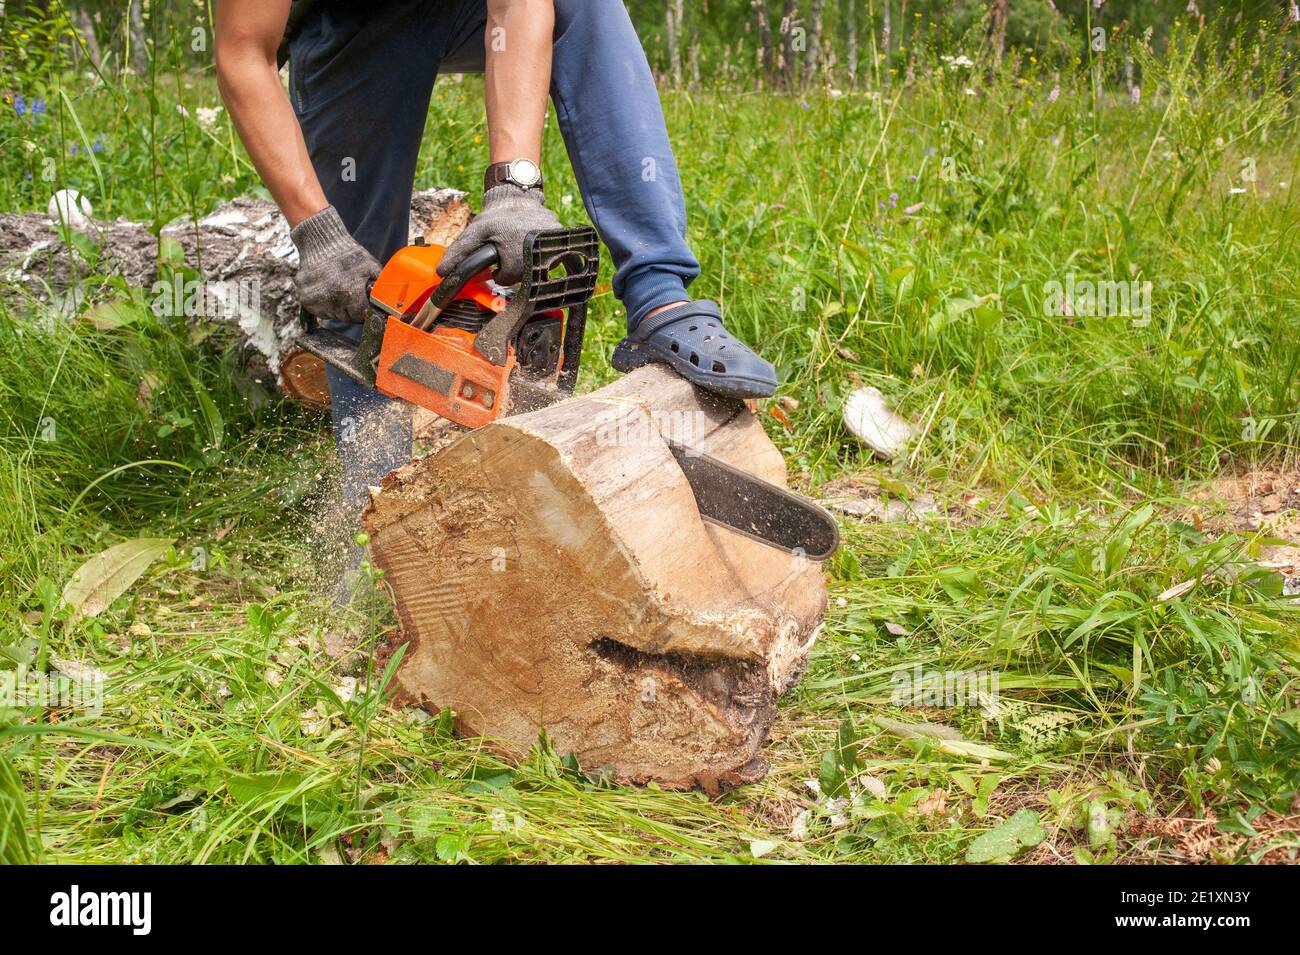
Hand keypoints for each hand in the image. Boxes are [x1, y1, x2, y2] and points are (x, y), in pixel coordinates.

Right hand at [290, 206, 379, 323]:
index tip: (365, 306)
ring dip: (338, 308)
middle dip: (352, 310)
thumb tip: (390, 302)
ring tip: (340, 290)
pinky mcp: (304, 298)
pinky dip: (325, 305)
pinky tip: (329, 291)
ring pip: (333, 315)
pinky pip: (319, 311)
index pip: (360, 316)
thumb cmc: (349, 254)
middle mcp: (331, 300)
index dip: (364, 312)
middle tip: (353, 296)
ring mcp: (315, 300)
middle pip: (347, 318)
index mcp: (349, 293)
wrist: (321, 242)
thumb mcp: (371, 266)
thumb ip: (380, 286)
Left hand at [438, 185, 559, 285]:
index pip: (507, 279)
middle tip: (506, 252)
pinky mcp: (559, 238)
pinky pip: (549, 255)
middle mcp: (536, 253)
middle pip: (523, 276)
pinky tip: (530, 241)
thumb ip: (459, 252)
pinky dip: (540, 251)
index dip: (499, 272)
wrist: (518, 194)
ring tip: (518, 245)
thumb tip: (442, 272)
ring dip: (527, 260)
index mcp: (516, 256)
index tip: (496, 263)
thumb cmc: (496, 216)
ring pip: (537, 267)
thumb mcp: (475, 232)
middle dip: (512, 267)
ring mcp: (551, 245)